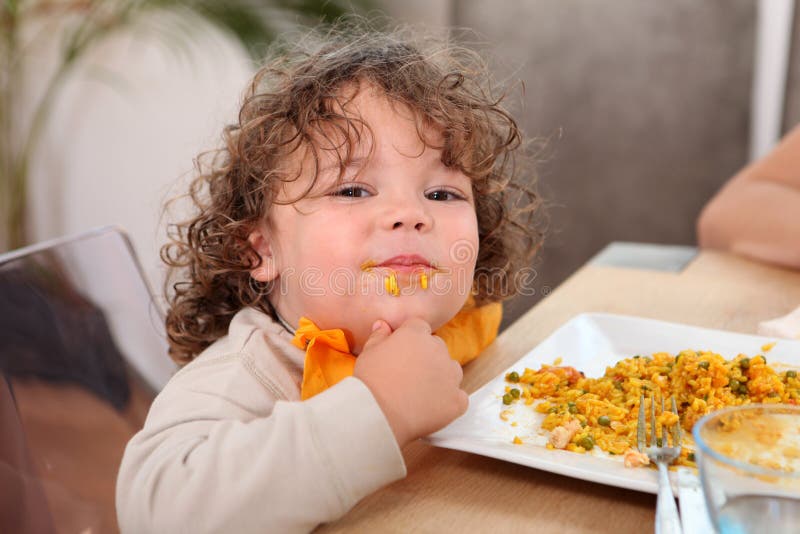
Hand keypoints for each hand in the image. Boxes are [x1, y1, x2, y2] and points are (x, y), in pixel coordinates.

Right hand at [353, 318, 467, 446]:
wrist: (377, 414)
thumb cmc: (370, 382)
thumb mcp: (368, 353)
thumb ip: (379, 336)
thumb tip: (383, 324)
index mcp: (416, 334)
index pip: (419, 327)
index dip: (410, 339)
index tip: (401, 352)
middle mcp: (437, 350)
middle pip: (437, 347)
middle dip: (426, 357)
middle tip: (408, 374)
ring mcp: (450, 375)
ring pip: (451, 370)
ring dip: (441, 376)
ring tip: (421, 391)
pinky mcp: (456, 400)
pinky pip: (459, 397)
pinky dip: (449, 401)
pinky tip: (432, 407)